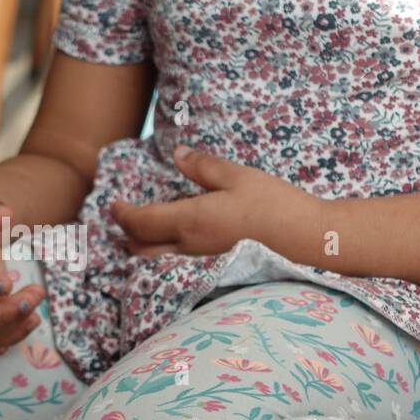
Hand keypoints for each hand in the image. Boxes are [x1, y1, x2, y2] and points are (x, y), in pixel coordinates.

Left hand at [111, 145, 318, 257]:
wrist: (306, 240)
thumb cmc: (273, 205)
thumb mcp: (236, 177)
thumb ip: (203, 167)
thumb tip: (178, 153)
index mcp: (189, 221)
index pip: (139, 222)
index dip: (122, 214)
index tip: (113, 204)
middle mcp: (189, 246)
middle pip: (142, 246)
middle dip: (127, 232)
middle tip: (122, 218)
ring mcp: (203, 260)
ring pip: (159, 258)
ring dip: (143, 245)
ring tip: (140, 232)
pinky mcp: (216, 265)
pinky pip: (178, 260)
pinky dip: (164, 250)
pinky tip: (175, 239)